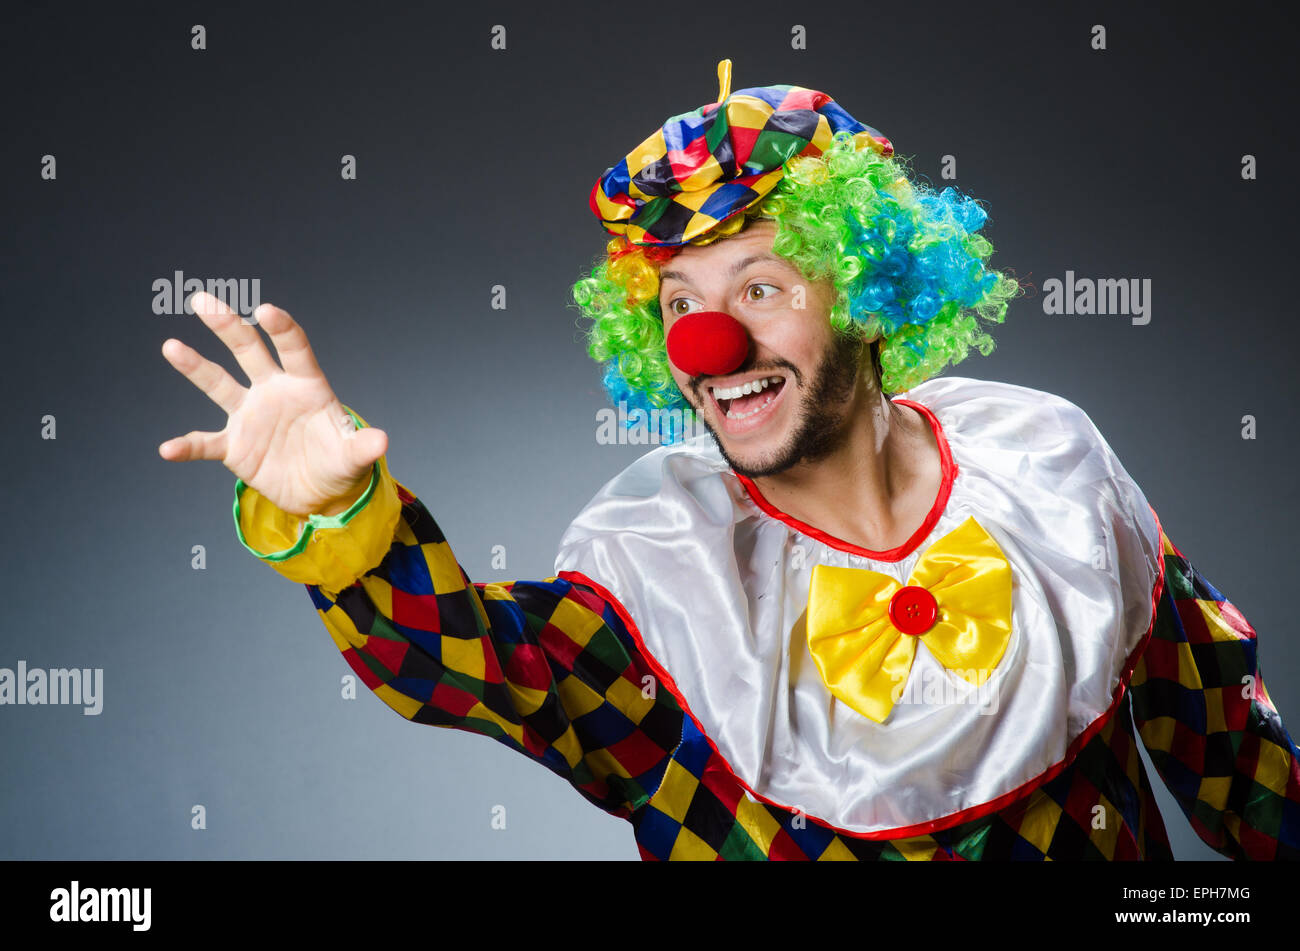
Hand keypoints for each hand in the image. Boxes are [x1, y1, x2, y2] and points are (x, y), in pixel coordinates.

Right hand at [158, 292, 387, 517]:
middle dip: (228, 325)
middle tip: (203, 300)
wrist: (321, 492)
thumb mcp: (354, 457)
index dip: (282, 329)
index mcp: (306, 385)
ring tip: (172, 346)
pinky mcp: (234, 446)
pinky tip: (168, 449)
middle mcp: (273, 391)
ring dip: (195, 367)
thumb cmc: (339, 462)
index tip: (267, 311)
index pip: (294, 349)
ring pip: (219, 384)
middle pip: (248, 351)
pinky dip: (187, 446)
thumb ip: (362, 447)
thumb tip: (381, 441)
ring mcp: (250, 416)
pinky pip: (206, 443)